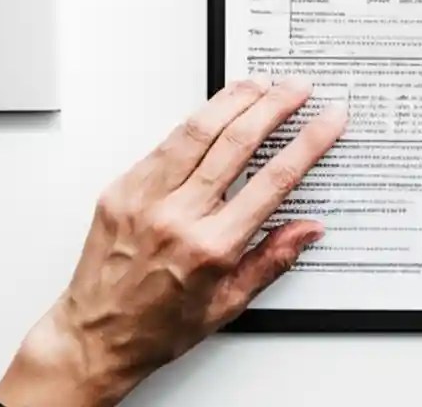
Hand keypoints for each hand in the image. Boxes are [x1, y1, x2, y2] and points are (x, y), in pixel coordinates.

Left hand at [0, 76, 346, 406]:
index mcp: (211, 248)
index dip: (308, 143)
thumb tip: (308, 228)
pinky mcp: (120, 189)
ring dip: (234, 99)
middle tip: (298, 88)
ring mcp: (144, 198)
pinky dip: (195, 120)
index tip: (327, 121)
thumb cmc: (156, 327)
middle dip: (275, 106)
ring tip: (260, 83)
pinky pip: (164, 144)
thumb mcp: (228, 305)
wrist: (94, 336)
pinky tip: (214, 109)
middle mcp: (177, 217)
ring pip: (197, 131)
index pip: (273, 181)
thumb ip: (273, 260)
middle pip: (237, 142)